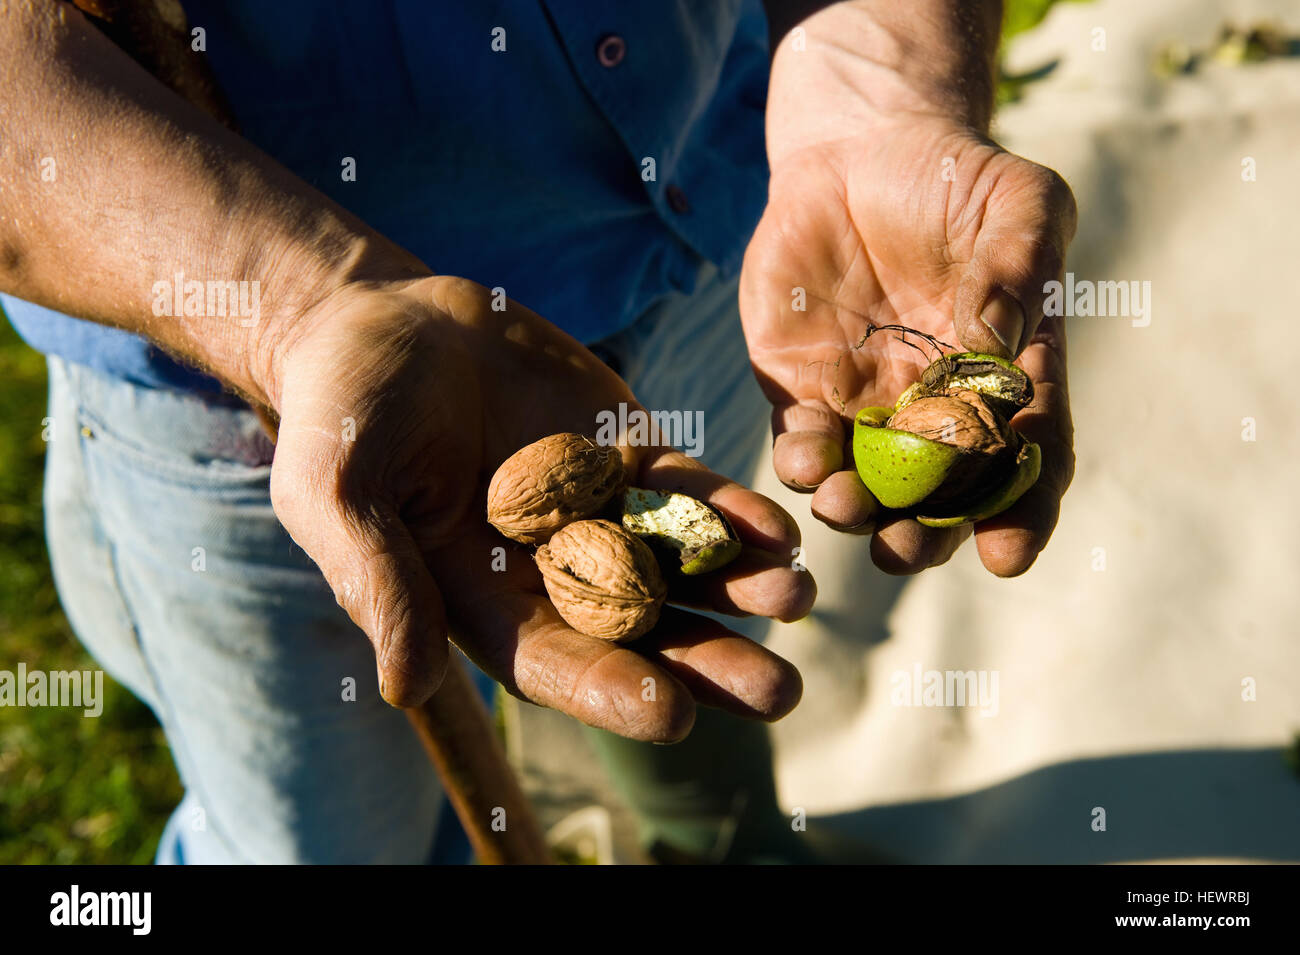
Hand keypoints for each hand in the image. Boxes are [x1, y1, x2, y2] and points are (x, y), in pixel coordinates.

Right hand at [265, 276, 813, 740]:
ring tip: (796, 599)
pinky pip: (688, 489)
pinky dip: (732, 510)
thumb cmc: (341, 415)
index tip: (672, 710)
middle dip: (707, 662)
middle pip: (640, 634)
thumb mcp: (337, 493)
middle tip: (777, 692)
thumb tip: (405, 687)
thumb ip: (377, 580)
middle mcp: (550, 572)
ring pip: (680, 567)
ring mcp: (597, 511)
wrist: (382, 322)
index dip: (611, 690)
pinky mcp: (627, 454)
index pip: (555, 664)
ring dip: (741, 590)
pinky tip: (778, 529)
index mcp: (481, 602)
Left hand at [740, 8, 1076, 576]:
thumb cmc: (957, 178)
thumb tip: (998, 338)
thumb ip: (1020, 267)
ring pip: (863, 484)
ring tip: (846, 509)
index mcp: (1006, 379)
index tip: (1007, 553)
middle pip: (938, 496)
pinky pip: (800, 441)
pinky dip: (801, 459)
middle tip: (906, 550)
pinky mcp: (802, 387)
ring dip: (854, 510)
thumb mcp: (1019, 204)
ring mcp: (868, 404)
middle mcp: (939, 409)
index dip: (1020, 513)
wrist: (862, 150)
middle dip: (924, 535)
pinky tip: (803, 460)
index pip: (1025, 459)